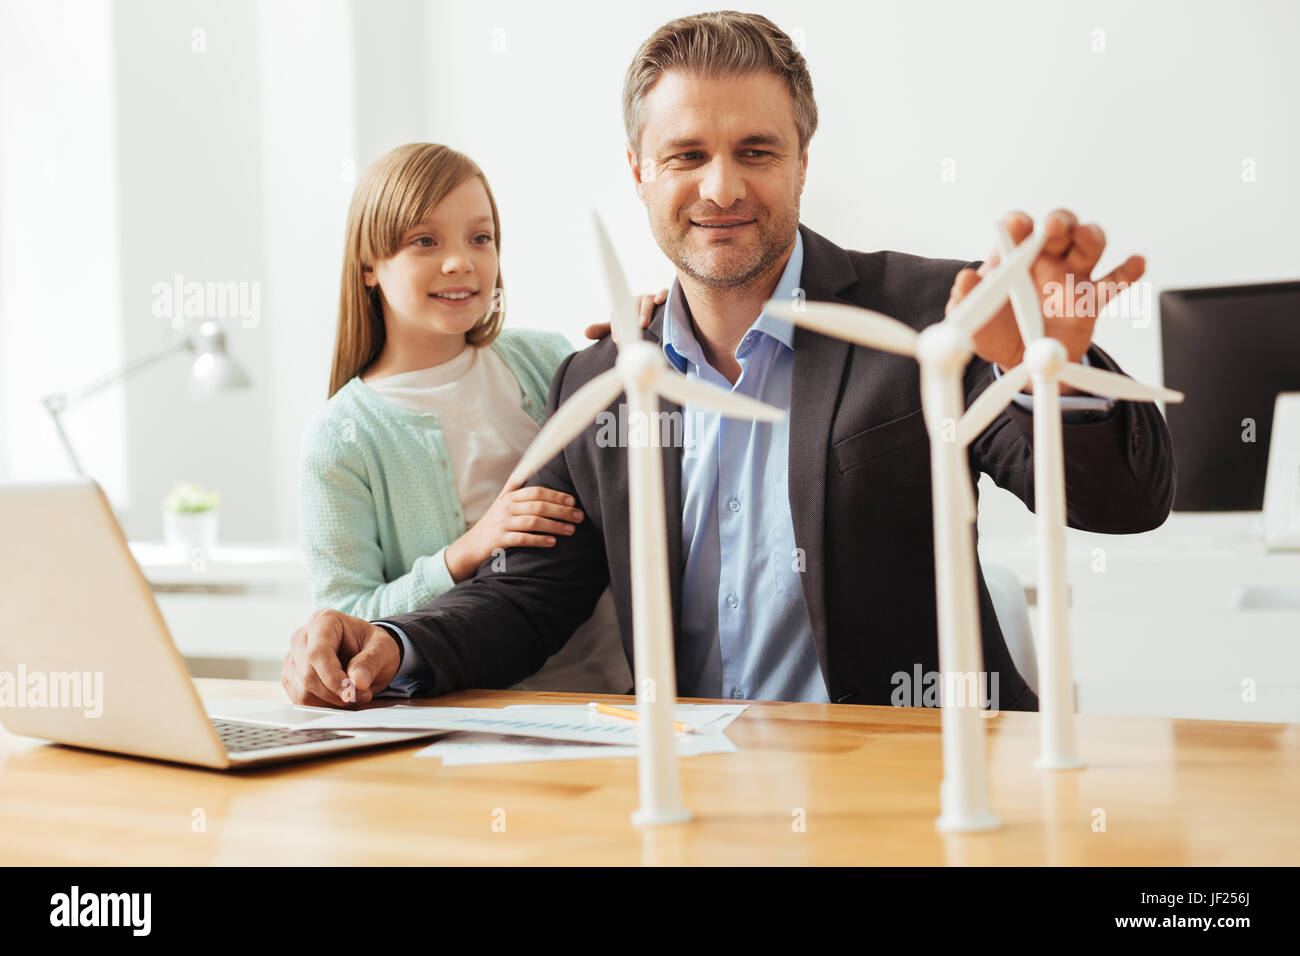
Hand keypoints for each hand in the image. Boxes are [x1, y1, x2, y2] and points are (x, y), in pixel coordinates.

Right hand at [281, 609, 398, 706]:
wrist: (366, 653)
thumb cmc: (372, 646)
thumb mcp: (383, 648)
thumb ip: (370, 662)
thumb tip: (357, 682)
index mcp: (324, 621)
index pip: (317, 652)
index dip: (332, 677)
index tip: (351, 692)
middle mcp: (302, 636)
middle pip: (308, 674)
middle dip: (337, 692)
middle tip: (363, 694)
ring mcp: (293, 657)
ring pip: (303, 691)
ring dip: (331, 700)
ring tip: (353, 693)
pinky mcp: (291, 676)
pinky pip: (300, 699)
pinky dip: (322, 704)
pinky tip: (339, 695)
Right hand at [443, 479, 584, 581]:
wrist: (471, 545)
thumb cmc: (493, 522)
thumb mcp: (502, 501)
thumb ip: (516, 485)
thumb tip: (531, 465)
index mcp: (510, 497)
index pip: (536, 491)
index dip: (556, 495)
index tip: (572, 501)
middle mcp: (506, 507)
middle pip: (538, 506)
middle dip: (561, 511)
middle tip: (579, 517)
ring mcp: (502, 523)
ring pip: (533, 522)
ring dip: (555, 525)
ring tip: (571, 530)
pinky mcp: (500, 540)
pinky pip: (522, 539)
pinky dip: (539, 540)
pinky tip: (552, 542)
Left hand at [583, 288, 667, 342]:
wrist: (657, 316)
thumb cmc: (634, 320)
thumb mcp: (619, 325)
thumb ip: (603, 329)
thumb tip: (585, 332)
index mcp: (624, 308)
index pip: (618, 315)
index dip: (616, 327)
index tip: (616, 339)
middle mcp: (637, 302)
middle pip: (632, 306)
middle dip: (627, 318)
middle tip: (626, 331)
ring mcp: (650, 299)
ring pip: (647, 301)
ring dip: (644, 311)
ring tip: (642, 323)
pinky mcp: (663, 297)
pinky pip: (664, 292)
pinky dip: (662, 295)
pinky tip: (660, 300)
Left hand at [949, 210, 1144, 392]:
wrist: (1021, 364)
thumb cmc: (995, 334)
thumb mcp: (971, 323)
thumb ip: (964, 302)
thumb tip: (965, 279)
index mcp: (1013, 260)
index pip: (1018, 230)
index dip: (1019, 224)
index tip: (1018, 226)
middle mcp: (1045, 260)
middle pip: (1059, 229)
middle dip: (1059, 222)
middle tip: (1054, 226)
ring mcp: (1072, 277)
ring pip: (1090, 246)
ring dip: (1091, 236)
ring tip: (1086, 237)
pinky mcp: (1092, 300)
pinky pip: (1115, 281)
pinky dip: (1129, 270)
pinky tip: (1136, 262)